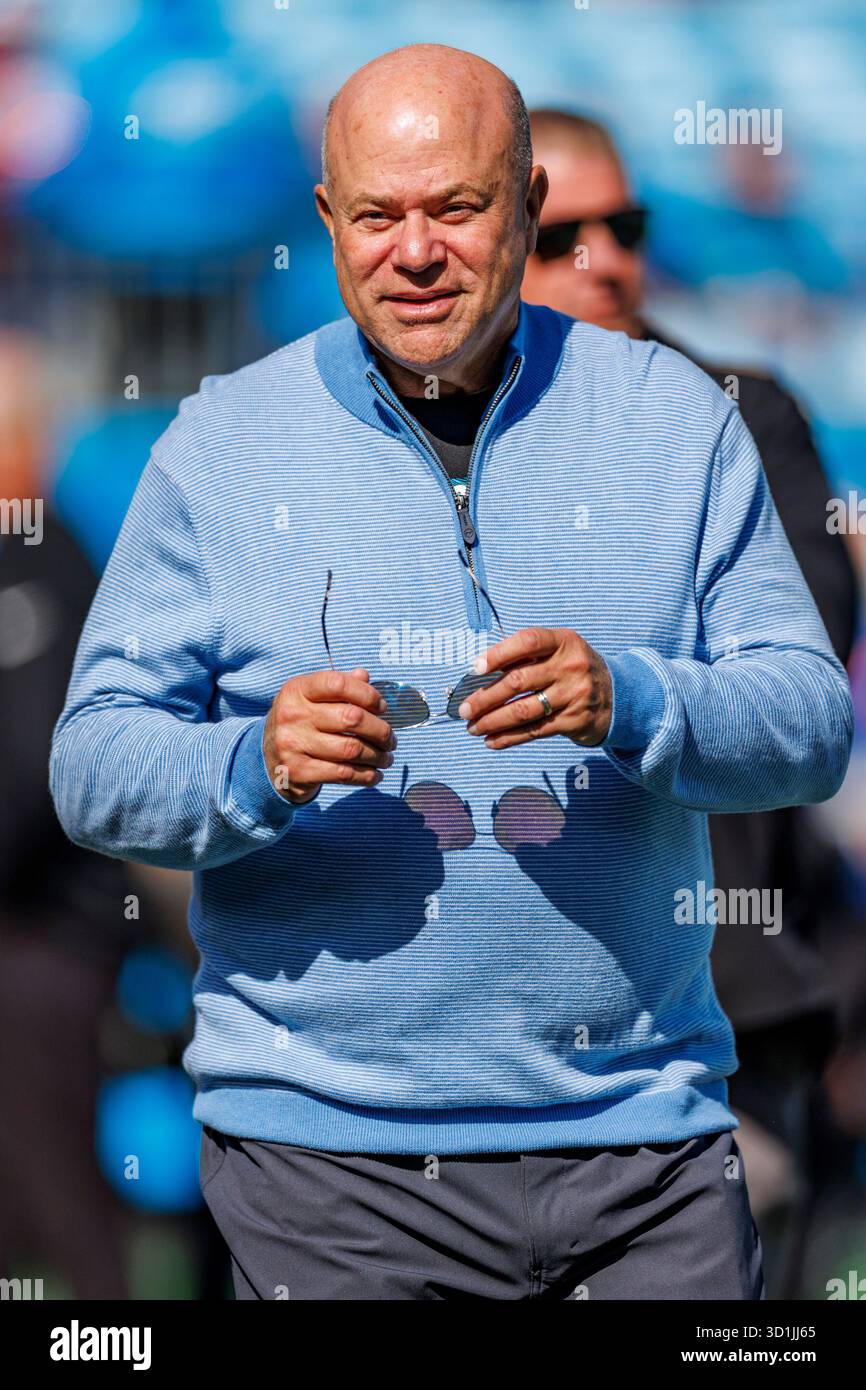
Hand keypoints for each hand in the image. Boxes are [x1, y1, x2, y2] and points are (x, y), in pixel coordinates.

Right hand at [262, 667, 395, 803]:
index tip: (382, 708)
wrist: (266, 760)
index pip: (338, 684)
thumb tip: (364, 676)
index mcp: (297, 690)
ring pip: (352, 749)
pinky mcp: (299, 772)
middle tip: (390, 739)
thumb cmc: (300, 723)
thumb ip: (338, 685)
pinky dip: (366, 776)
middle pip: (352, 718)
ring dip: (378, 756)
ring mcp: (293, 745)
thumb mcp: (311, 698)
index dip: (368, 694)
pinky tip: (375, 774)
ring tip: (386, 757)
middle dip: (381, 730)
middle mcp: (292, 715)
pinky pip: (343, 774)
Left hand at [457, 627, 611, 748]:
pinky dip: (508, 738)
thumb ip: (527, 656)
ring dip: (491, 721)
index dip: (499, 653)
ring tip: (472, 727)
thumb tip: (479, 670)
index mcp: (564, 642)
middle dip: (484, 698)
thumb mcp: (560, 651)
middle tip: (464, 709)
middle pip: (518, 681)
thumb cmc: (574, 670)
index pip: (528, 642)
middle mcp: (571, 667)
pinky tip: (491, 741)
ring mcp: (574, 695)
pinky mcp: (574, 721)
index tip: (475, 668)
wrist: (618, 696)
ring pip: (522, 710)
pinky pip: (534, 731)